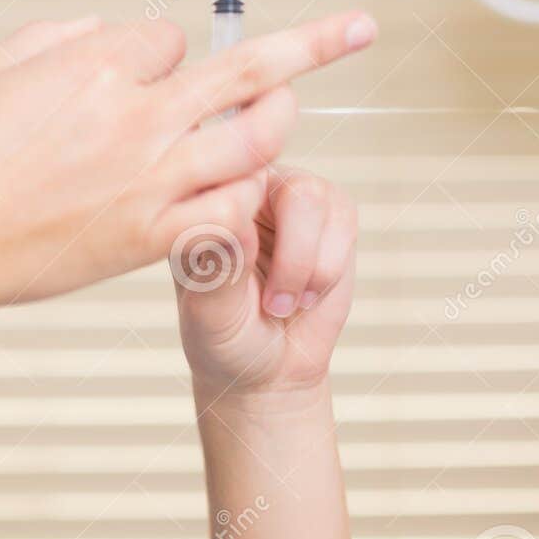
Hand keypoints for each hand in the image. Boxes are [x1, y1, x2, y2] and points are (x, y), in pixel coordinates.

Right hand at [0, 10, 376, 333]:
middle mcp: (132, 117)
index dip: (159, 49)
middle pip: (246, 73)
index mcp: (89, 66)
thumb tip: (101, 30)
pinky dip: (242, 198)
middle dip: (310, 46)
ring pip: (255, 143)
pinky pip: (228, 212)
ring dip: (279, 125)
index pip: (169, 37)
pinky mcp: (148, 239)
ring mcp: (147, 181)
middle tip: (356, 31)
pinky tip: (240, 191)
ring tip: (291, 114)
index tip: (138, 69)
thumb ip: (50, 39)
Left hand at [172, 166, 359, 400]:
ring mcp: (283, 196)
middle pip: (273, 182)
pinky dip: (329, 266)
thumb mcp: (211, 311)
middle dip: (289, 252)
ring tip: (285, 305)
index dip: (235, 205)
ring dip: (307, 263)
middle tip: (275, 305)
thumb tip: (237, 220)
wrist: (268, 367)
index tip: (243, 252)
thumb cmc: (225, 336)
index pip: (214, 171)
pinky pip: (342, 219)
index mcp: (196, 204)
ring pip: (312, 196)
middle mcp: (240, 189)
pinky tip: (307, 296)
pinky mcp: (326, 216)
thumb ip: (222, 267)